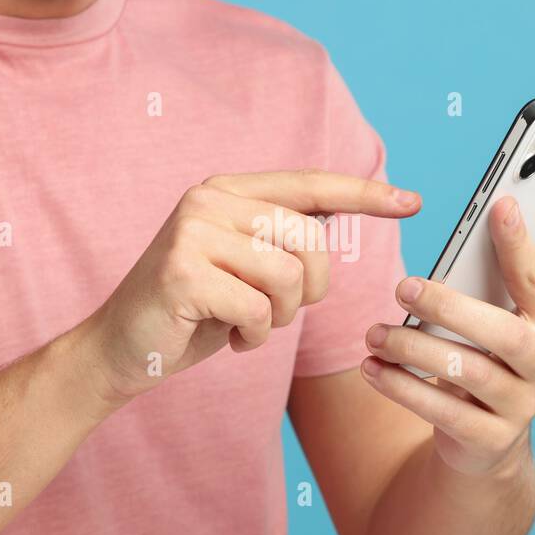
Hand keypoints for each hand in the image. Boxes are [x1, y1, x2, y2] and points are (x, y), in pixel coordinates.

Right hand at [83, 170, 420, 406]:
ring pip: (286, 277)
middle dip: (310, 289)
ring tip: (248, 323)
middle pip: (308, 239)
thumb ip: (281, 239)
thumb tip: (339, 217)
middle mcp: (209, 200)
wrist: (121, 349)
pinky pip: (256, 309)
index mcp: (227, 191)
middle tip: (277, 312)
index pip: (309, 184)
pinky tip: (228, 337)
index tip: (413, 201)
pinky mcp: (182, 273)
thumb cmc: (193, 311)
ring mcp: (192, 233)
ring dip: (279, 317)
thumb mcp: (244, 266)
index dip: (363, 194)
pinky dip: (253, 336)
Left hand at [359, 196, 534, 476]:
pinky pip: (442, 412)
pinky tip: (373, 369)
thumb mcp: (517, 311)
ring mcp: (522, 407)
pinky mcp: (489, 440)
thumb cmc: (497, 355)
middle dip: (450, 307)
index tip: (499, 205)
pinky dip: (402, 389)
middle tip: (404, 285)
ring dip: (413, 350)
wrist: (486, 438)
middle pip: (503, 334)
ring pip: (466, 372)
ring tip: (375, 334)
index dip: (520, 244)